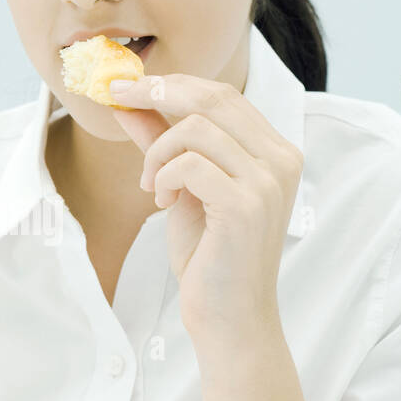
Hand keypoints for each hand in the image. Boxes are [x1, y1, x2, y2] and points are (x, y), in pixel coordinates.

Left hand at [109, 72, 302, 341]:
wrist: (229, 316)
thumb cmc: (211, 255)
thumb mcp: (184, 187)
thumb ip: (163, 141)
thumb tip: (129, 101)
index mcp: (274, 151)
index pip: (223, 94)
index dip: (172, 84)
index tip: (127, 84)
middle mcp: (280, 160)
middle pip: (212, 98)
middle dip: (157, 93)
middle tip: (119, 100)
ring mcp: (267, 182)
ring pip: (194, 129)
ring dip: (157, 153)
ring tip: (152, 185)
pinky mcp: (246, 205)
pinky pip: (188, 163)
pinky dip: (163, 176)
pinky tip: (163, 201)